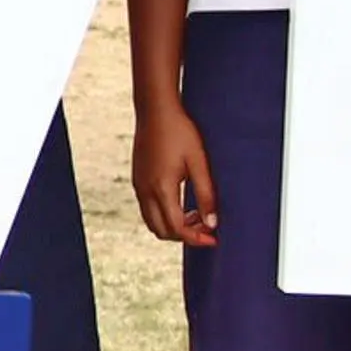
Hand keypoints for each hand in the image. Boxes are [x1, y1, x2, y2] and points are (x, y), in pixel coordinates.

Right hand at [132, 103, 219, 246]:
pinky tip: (181, 202)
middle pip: (161, 231)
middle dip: (184, 235)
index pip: (176, 228)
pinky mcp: (137, 180)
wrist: (155, 111)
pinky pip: (147, 209)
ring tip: (195, 215)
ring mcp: (138, 186)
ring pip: (152, 222)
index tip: (213, 239)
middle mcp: (145, 191)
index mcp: (161, 188)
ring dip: (173, 226)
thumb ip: (206, 194)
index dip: (196, 238)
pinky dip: (164, 215)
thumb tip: (212, 222)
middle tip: (206, 227)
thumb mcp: (199, 162)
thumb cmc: (179, 132)